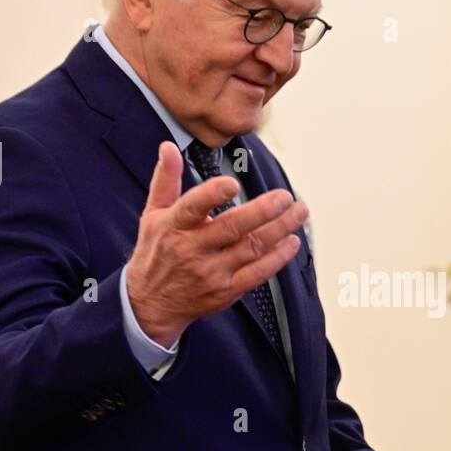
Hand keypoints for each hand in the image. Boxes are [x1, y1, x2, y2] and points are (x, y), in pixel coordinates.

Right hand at [126, 141, 308, 345]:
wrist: (151, 303)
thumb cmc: (156, 253)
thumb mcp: (153, 214)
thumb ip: (166, 179)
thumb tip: (168, 147)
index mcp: (175, 226)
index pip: (193, 206)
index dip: (213, 194)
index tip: (233, 183)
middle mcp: (194, 249)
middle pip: (232, 227)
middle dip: (263, 211)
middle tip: (285, 196)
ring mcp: (212, 272)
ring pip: (251, 248)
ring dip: (279, 229)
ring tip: (299, 212)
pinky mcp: (227, 290)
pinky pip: (257, 273)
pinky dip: (277, 258)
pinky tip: (292, 242)